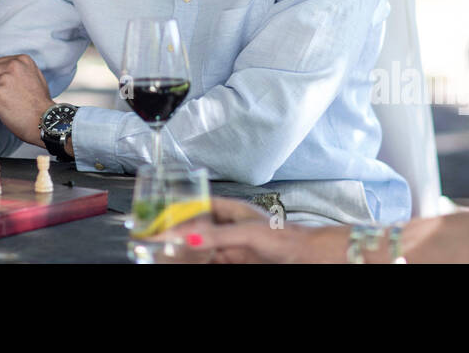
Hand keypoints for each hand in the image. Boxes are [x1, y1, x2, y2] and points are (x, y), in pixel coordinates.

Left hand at [0, 54, 53, 146]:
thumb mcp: (35, 76)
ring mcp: (4, 79)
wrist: (44, 119)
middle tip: (6, 97)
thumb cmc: (40, 102)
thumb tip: (3, 68)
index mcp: (22, 60)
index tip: (8, 87)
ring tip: (5, 104)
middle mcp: (13, 66)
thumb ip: (19, 69)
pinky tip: (2, 109)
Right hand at [172, 198, 322, 262]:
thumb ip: (218, 235)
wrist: (308, 257)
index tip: (161, 218)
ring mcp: (233, 246)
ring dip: (187, 251)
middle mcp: (230, 227)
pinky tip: (189, 263)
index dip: (180, 210)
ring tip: (169, 254)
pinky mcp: (237, 261)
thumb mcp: (248, 234)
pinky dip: (200, 262)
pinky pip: (212, 261)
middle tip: (159, 240)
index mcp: (232, 210)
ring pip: (203, 247)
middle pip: (198, 228)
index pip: (198, 206)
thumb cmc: (285, 238)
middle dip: (180, 233)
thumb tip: (190, 237)